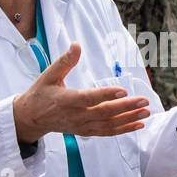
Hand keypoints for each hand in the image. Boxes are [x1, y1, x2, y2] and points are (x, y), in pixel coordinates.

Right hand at [13, 42, 150, 142]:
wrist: (31, 118)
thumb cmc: (41, 94)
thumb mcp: (48, 75)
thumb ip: (64, 61)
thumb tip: (76, 45)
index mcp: (66, 100)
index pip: (89, 99)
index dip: (105, 95)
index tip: (123, 90)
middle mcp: (76, 116)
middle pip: (104, 113)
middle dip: (126, 108)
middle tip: (144, 101)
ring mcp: (82, 126)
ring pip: (108, 125)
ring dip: (129, 119)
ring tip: (146, 112)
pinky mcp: (85, 132)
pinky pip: (107, 132)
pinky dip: (124, 129)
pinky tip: (138, 124)